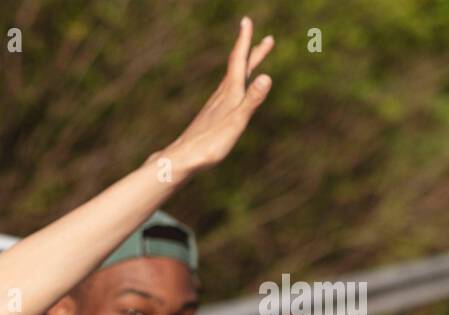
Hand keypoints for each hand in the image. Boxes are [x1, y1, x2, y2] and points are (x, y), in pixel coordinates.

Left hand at [157, 17, 273, 173]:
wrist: (182, 159)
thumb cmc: (210, 143)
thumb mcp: (236, 122)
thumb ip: (252, 100)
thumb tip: (266, 76)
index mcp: (230, 93)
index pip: (239, 61)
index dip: (245, 41)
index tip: (247, 21)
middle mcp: (222, 96)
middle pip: (238, 68)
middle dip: (252, 52)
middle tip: (266, 39)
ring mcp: (215, 106)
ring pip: (233, 80)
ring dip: (245, 67)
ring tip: (252, 60)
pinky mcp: (211, 116)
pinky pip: (227, 93)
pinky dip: (236, 85)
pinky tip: (233, 92)